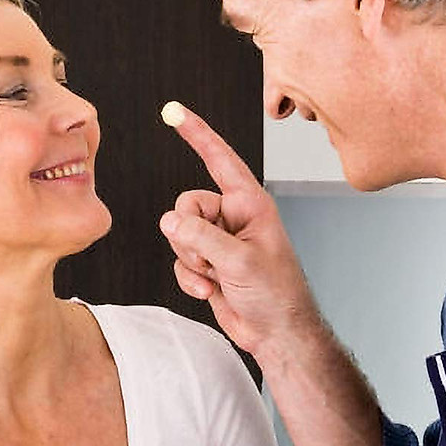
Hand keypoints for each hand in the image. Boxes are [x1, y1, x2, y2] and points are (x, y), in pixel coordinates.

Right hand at [158, 102, 320, 362]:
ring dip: (191, 261)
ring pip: (178, 235)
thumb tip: (169, 222)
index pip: (219, 159)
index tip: (174, 111)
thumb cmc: (276, 295)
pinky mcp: (207, 263)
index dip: (197, 134)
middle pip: (186, 205)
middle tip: (210, 258)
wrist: (276, 334)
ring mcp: (218, 240)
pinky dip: (189, 278)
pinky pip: (179, 259)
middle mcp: (232, 217)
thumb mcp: (240, 262)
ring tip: (217, 277)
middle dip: (189, 235)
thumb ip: (202, 238)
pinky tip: (210, 290)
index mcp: (250, 204)